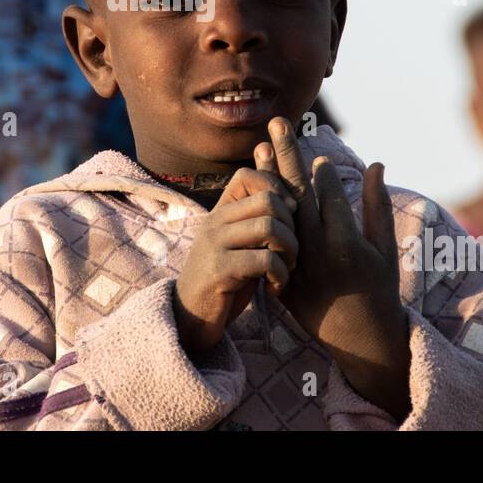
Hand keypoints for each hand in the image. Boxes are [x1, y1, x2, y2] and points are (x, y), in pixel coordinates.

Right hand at [173, 167, 298, 355]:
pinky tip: (275, 289)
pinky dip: (281, 276)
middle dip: (292, 226)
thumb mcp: (239, 242)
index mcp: (220, 212)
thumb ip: (255, 216)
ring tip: (286, 269)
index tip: (287, 217)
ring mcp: (214, 245)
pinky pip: (266, 260)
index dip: (277, 190)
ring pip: (269, 227)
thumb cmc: (224, 279)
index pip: (248, 176)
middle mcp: (214, 222)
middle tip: (291, 252)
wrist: (191, 318)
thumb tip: (270, 164)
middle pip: (268, 200)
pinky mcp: (219, 271)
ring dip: (290, 251)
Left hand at [258, 117, 410, 417]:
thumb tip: (375, 163)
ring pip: (278, 213)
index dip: (320, 170)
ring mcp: (297, 266)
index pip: (328, 194)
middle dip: (287, 155)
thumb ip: (376, 206)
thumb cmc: (380, 290)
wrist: (360, 341)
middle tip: (276, 122)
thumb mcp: (385, 250)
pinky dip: (261, 215)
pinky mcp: (282, 280)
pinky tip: (252, 193)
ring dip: (268, 179)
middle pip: (297, 193)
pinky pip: (268, 241)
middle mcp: (317, 252)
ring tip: (259, 148)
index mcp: (346, 243)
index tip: (316, 152)